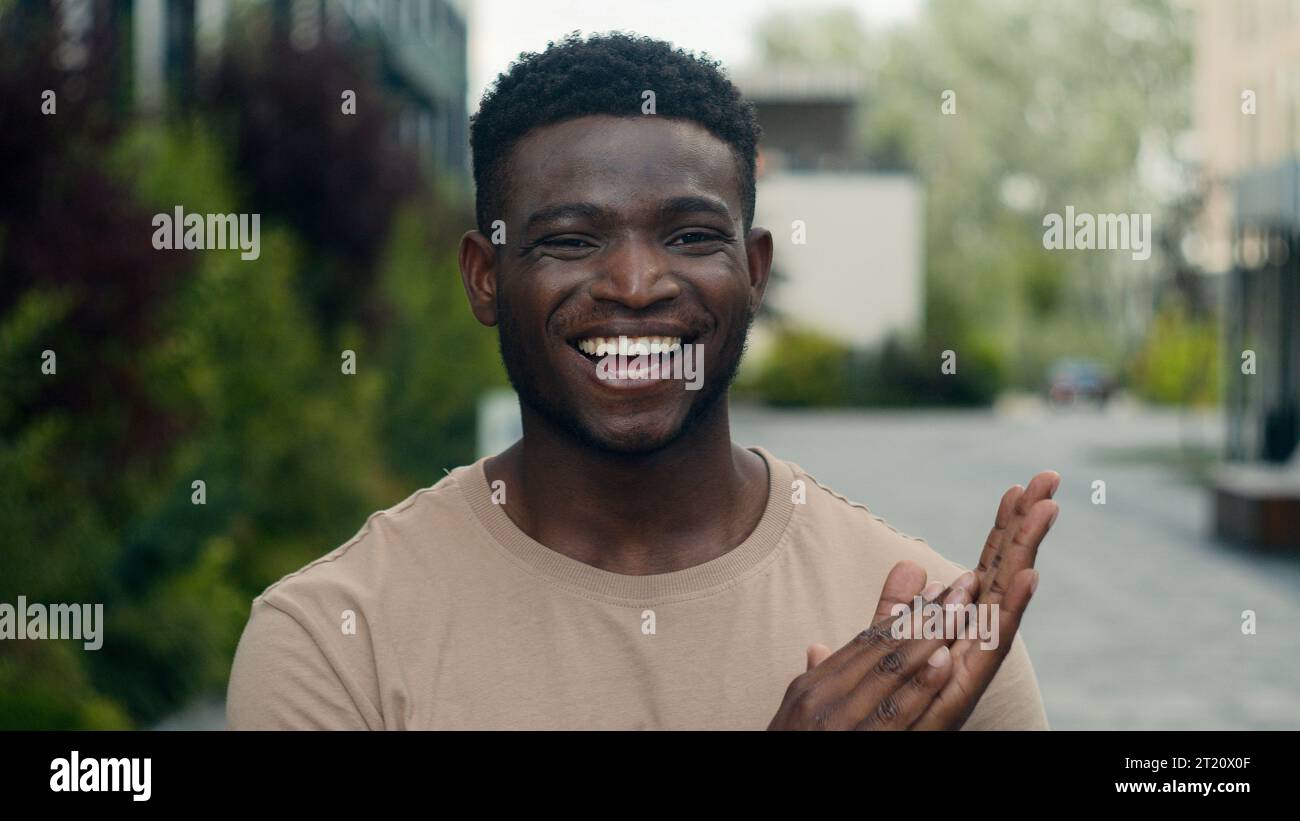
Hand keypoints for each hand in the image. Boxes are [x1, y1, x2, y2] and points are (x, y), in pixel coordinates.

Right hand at [767, 562, 978, 729]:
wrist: (773, 797)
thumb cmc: (793, 747)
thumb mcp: (800, 712)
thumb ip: (820, 677)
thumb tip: (817, 644)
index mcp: (810, 687)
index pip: (866, 642)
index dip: (907, 613)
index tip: (939, 588)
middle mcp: (821, 698)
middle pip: (883, 647)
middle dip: (929, 614)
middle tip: (965, 585)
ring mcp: (837, 722)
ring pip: (891, 671)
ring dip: (932, 637)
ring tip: (964, 610)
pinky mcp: (856, 746)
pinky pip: (894, 713)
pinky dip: (920, 685)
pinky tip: (944, 662)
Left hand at [771, 471, 1059, 729]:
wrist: (872, 748)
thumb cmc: (880, 707)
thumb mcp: (883, 648)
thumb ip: (895, 611)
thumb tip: (912, 566)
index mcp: (957, 629)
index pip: (982, 567)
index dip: (999, 528)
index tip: (1015, 486)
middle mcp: (974, 641)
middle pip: (1004, 573)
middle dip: (1025, 525)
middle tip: (1048, 478)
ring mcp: (973, 662)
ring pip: (1006, 598)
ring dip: (1027, 552)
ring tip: (1047, 507)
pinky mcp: (965, 686)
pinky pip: (992, 643)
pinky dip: (1013, 608)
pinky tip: (1032, 574)